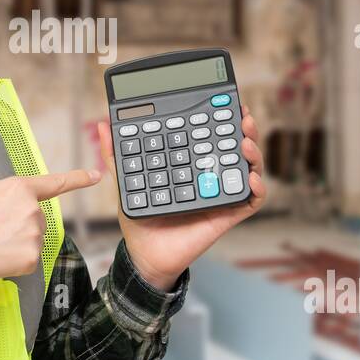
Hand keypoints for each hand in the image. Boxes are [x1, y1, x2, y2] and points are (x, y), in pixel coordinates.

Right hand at [0, 168, 101, 279]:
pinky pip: (28, 260)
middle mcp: (32, 209)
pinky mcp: (32, 256)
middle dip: (20, 227)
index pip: (55, 183)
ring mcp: (34, 233)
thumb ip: (9, 197)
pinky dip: (15, 262)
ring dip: (17, 244)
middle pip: (36, 220)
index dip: (78, 179)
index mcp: (20, 188)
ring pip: (32, 240)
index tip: (96, 176)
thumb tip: (15, 209)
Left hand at [98, 104, 265, 290]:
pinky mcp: (227, 215)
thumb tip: (103, 125)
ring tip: (246, 142)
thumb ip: (116, 155)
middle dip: (243, 130)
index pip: (210, 138)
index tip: (225, 103)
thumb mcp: (127, 182)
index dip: (221, 121)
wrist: (146, 255)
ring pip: (246, 170)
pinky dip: (256, 188)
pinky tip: (251, 177)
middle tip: (242, 117)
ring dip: (253, 154)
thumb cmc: (141, 221)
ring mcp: (220, 195)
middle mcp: (210, 178)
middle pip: (234, 149)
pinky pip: (249, 201)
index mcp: (191, 167)